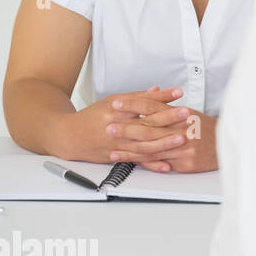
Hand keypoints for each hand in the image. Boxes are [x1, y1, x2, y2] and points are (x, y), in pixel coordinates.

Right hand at [56, 86, 185, 169]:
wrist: (68, 136)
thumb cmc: (93, 116)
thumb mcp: (112, 101)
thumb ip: (137, 97)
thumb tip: (159, 90)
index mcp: (116, 110)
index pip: (142, 102)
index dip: (161, 98)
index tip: (179, 92)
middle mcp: (116, 127)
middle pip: (145, 123)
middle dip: (168, 119)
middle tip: (187, 114)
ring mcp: (117, 144)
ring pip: (144, 145)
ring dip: (164, 143)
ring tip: (182, 138)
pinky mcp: (117, 157)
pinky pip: (137, 162)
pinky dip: (152, 164)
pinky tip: (167, 165)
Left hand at [105, 93, 217, 172]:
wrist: (226, 147)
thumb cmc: (207, 130)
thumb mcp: (190, 114)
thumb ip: (168, 107)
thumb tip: (150, 95)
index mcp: (182, 115)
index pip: (154, 106)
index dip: (134, 104)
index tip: (117, 103)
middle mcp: (182, 130)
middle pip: (149, 128)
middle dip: (126, 128)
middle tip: (108, 127)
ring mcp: (183, 148)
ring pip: (151, 149)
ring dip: (129, 150)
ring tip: (112, 150)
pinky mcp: (184, 163)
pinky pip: (160, 163)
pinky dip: (143, 163)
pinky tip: (130, 163)